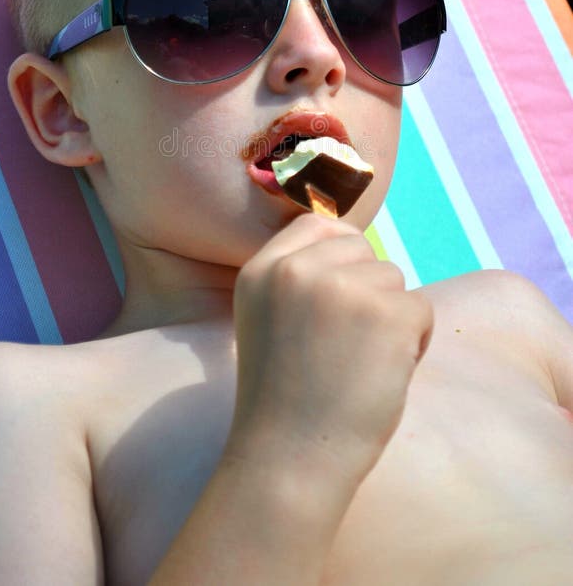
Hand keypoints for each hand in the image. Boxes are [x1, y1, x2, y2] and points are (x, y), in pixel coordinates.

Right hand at [227, 214, 432, 489]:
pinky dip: (414, 341)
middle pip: (361, 248)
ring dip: (390, 316)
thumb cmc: (283, 397)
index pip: (316, 223)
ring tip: (361, 362)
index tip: (344, 290)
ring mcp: (342, 288)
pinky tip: (383, 373)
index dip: (341, 253)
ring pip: (393, 278)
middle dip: (367, 287)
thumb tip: (354, 248)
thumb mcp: (266, 318)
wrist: (290, 459)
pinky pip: (420, 309)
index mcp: (261, 269)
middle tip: (349, 340)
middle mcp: (297, 269)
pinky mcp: (386, 314)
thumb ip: (298, 279)